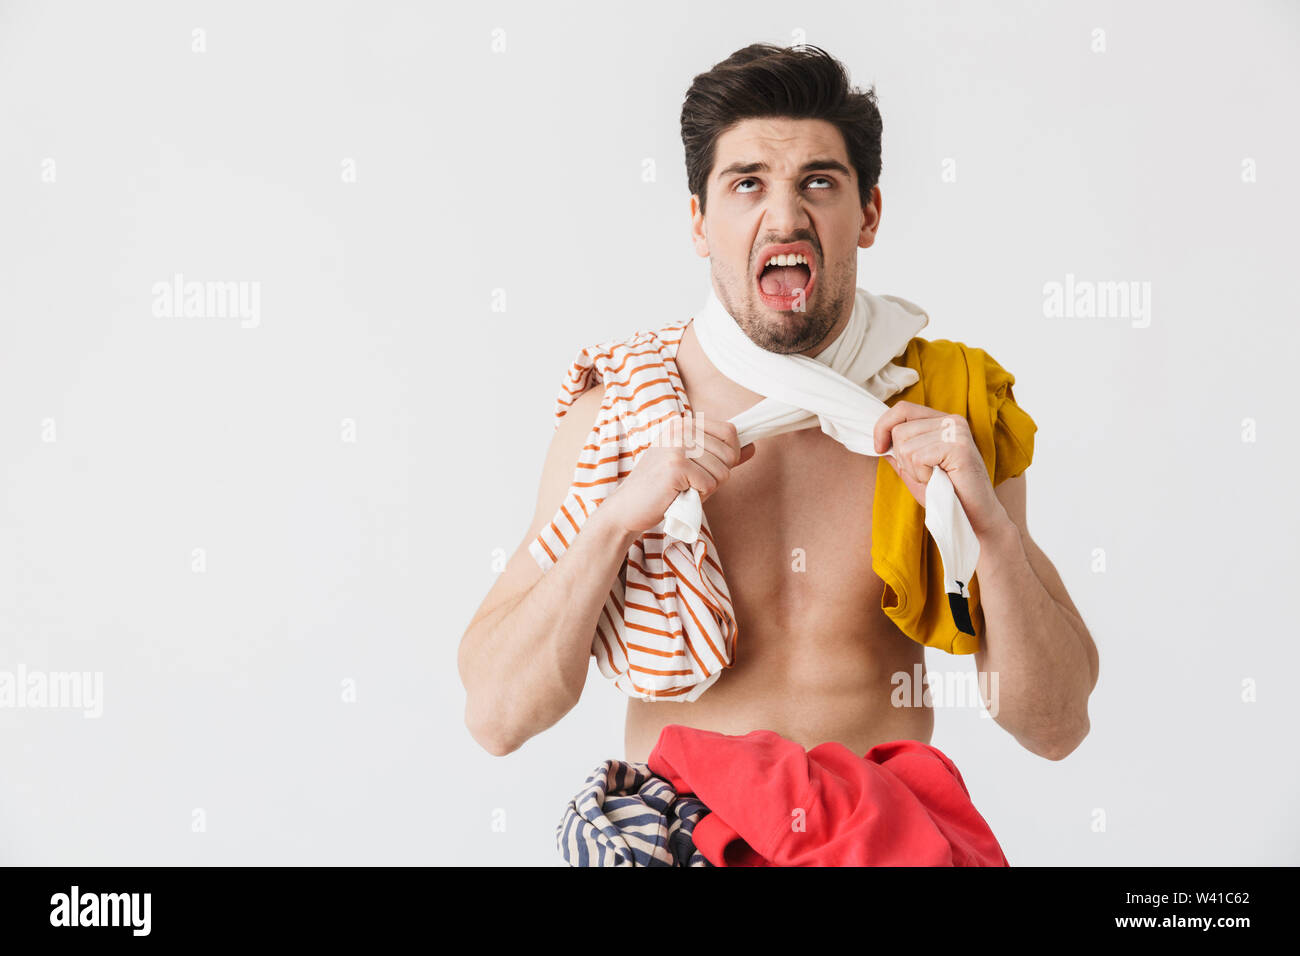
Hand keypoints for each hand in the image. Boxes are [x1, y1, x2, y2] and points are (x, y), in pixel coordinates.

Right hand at [602, 414, 755, 535]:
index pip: (730, 432)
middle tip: (690, 482)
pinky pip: (710, 485)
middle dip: (716, 476)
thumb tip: (753, 447)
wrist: (628, 507)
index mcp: (684, 423)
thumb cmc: (661, 487)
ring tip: (683, 488)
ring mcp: (677, 445)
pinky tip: (678, 495)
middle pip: (729, 454)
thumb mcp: (692, 464)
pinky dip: (698, 496)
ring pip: (722, 472)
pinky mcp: (676, 466)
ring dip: (706, 488)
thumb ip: (721, 455)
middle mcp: (680, 428)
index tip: (708, 468)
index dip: (729, 456)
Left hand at [872, 400, 1008, 538]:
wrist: (974, 516)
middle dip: (902, 459)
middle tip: (924, 475)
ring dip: (914, 470)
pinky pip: (918, 457)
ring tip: (934, 478)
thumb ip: (899, 453)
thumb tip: (878, 440)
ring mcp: (956, 431)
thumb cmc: (946, 495)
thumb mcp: (914, 470)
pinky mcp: (959, 446)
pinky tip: (939, 480)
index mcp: (940, 421)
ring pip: (906, 445)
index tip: (878, 448)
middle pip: (899, 430)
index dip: (883, 427)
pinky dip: (922, 475)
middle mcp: (951, 420)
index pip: (902, 409)